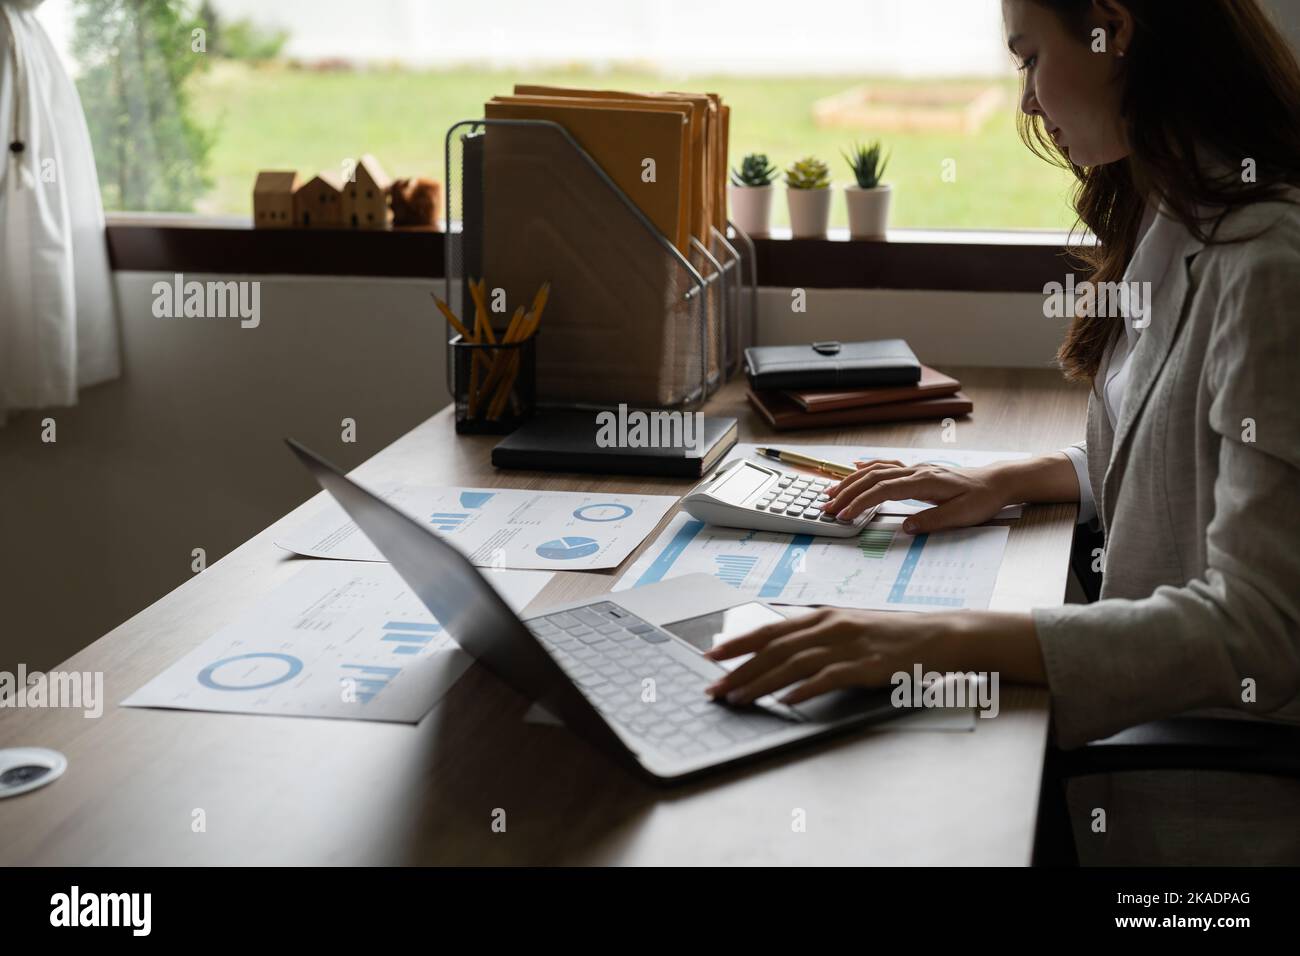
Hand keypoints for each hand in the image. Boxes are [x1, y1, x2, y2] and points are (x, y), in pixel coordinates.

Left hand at [703, 607, 957, 705]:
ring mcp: (847, 644)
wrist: (938, 636)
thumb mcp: (849, 628)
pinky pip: (828, 678)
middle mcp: (830, 626)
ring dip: (761, 682)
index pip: (771, 629)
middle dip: (739, 668)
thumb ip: (817, 638)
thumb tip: (782, 653)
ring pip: (793, 663)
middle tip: (714, 686)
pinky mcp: (865, 665)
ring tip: (738, 698)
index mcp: (823, 617)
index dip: (738, 641)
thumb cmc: (892, 636)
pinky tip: (785, 700)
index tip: (712, 654)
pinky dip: (804, 689)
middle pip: (774, 647)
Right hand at [821, 459, 1011, 533]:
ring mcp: (916, 468)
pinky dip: (867, 467)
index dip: (861, 502)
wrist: (996, 482)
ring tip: (832, 492)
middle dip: (847, 492)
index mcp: (924, 481)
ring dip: (852, 480)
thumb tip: (906, 527)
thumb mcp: (962, 516)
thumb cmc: (982, 499)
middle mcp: (916, 470)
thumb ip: (933, 521)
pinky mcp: (917, 471)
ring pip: (876, 469)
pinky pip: (887, 465)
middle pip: (873, 477)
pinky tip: (855, 468)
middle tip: (828, 507)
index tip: (844, 515)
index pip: (883, 490)